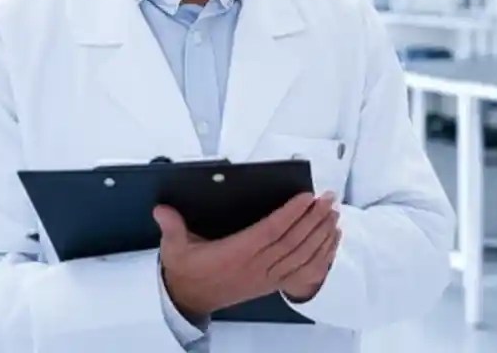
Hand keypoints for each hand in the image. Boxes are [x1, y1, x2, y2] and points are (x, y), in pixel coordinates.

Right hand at [154, 191, 339, 319]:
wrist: (191, 299)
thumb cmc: (187, 270)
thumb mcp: (174, 248)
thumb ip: (171, 227)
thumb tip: (162, 208)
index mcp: (236, 253)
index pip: (270, 231)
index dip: (291, 214)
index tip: (307, 197)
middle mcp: (256, 266)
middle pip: (293, 242)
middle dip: (314, 219)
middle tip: (329, 198)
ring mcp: (267, 277)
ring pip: (302, 256)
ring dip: (321, 234)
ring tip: (334, 213)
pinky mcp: (273, 283)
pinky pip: (304, 272)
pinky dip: (322, 256)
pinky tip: (333, 240)